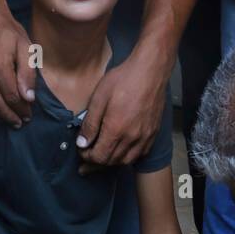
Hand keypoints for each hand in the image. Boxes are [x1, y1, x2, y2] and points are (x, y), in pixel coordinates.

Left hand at [75, 47, 169, 169]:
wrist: (150, 70)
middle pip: (111, 162)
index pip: (99, 157)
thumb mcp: (99, 98)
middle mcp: (132, 138)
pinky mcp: (153, 133)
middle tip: (87, 156)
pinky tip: (120, 151)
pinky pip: (139, 154)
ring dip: (111, 161)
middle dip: (96, 162)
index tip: (82, 150)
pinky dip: (127, 157)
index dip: (87, 157)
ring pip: (125, 161)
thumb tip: (82, 143)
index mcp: (116, 130)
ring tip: (102, 156)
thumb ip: (90, 124)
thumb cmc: (123, 79)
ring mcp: (144, 137)